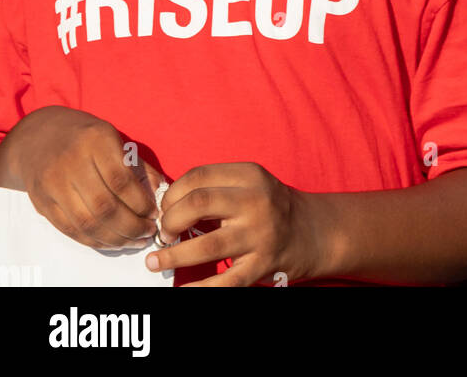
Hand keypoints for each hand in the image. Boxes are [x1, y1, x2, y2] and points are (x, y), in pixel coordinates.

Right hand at [6, 106, 161, 249]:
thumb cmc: (86, 137)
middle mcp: (72, 162)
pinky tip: (112, 241)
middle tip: (147, 232)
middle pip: (104, 207)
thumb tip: (158, 193)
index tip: (154, 213)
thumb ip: (137, 165)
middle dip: (131, 226)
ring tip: (134, 241)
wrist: (40, 136)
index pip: (121, 181)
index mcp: (96, 140)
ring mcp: (54, 184)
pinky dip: (95, 241)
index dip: (140, 203)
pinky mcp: (43, 203)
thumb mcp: (113, 138)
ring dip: (115, 239)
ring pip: (87, 223)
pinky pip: (71, 230)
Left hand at [145, 163, 324, 287]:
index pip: (198, 176)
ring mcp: (259, 236)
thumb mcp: (250, 183)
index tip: (163, 208)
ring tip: (155, 260)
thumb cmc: (269, 206)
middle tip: (162, 234)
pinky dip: (198, 289)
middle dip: (170, 220)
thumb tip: (167, 203)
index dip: (172, 193)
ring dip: (174, 256)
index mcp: (250, 176)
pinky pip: (224, 282)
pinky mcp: (260, 266)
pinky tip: (180, 290)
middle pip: (199, 203)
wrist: (310, 231)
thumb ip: (216, 187)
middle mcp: (255, 202)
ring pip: (207, 246)